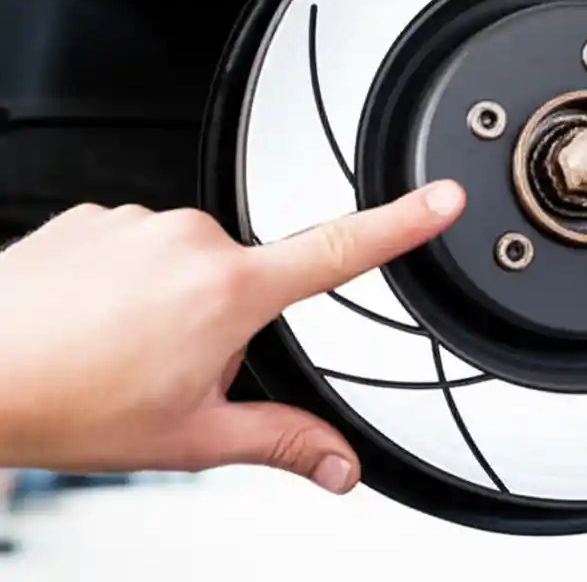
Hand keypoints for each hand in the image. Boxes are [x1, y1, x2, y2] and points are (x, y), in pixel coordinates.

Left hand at [0, 181, 464, 493]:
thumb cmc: (67, 403)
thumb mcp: (192, 437)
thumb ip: (282, 442)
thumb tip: (340, 468)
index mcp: (229, 291)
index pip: (340, 249)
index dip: (403, 221)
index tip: (443, 195)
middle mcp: (189, 240)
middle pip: (245, 279)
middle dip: (224, 323)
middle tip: (168, 369)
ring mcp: (137, 223)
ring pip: (188, 264)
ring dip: (171, 303)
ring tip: (117, 349)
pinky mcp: (95, 217)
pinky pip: (138, 247)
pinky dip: (126, 283)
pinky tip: (90, 323)